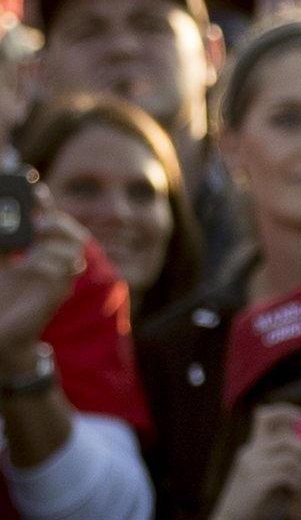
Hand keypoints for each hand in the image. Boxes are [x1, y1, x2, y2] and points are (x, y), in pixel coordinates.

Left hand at [0, 207, 85, 357]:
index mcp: (42, 250)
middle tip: (37, 219)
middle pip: (74, 233)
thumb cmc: (2, 298)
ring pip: (74, 250)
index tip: (34, 186)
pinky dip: (45, 263)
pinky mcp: (57, 294)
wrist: (2, 334)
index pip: (51, 219)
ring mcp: (60, 278)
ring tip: (34, 238)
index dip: (46, 202)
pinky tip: (24, 264)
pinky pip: (63, 272)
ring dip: (54, 241)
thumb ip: (2, 243)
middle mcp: (57, 262)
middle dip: (57, 221)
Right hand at [203, 404, 300, 519]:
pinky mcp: (255, 483)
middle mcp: (251, 452)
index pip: (264, 416)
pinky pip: (287, 475)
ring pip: (290, 457)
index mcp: (255, 447)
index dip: (285, 411)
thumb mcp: (277, 479)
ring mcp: (251, 467)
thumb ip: (296, 469)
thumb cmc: (259, 500)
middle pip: (286, 438)